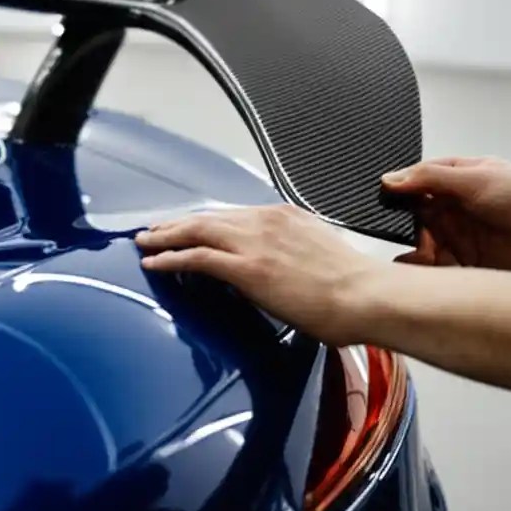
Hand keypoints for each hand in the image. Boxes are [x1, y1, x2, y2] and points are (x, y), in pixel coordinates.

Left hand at [135, 205, 385, 344]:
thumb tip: (279, 267)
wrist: (366, 296)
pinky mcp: (247, 268)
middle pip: (208, 217)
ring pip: (197, 231)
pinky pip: (197, 258)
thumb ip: (293, 252)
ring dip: (165, 237)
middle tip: (153, 230)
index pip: (232, 214)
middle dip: (176, 223)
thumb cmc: (353, 287)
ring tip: (144, 243)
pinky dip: (171, 258)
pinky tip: (154, 263)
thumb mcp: (319, 254)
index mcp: (285, 216)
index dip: (204, 220)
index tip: (187, 225)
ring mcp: (255, 243)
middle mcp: (266, 221)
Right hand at [382, 157, 510, 269]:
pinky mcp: (470, 262)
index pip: (413, 188)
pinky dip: (429, 275)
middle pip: (414, 221)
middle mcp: (454, 209)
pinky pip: (442, 270)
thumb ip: (429, 178)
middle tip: (400, 238)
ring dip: (414, 255)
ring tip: (410, 262)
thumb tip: (390, 179)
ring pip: (425, 247)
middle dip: (403, 230)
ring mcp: (461, 236)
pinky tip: (419, 279)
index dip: (396, 198)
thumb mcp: (472, 177)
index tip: (381, 207)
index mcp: (452, 182)